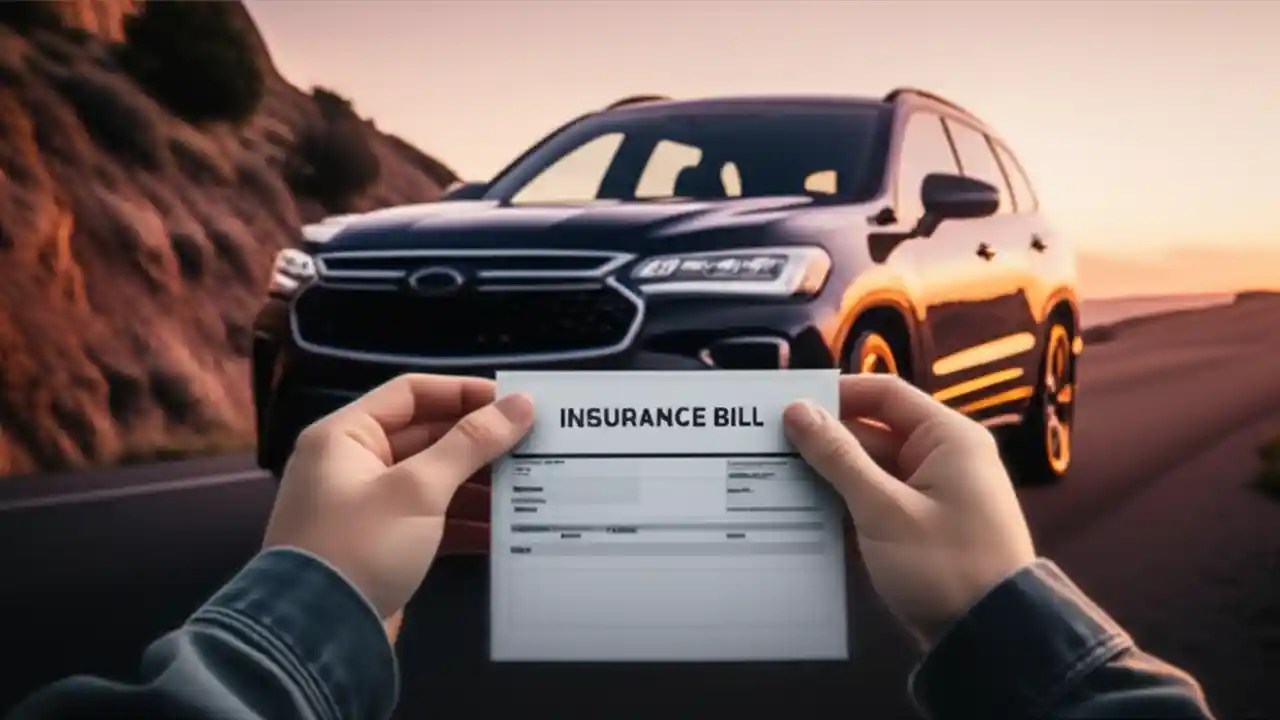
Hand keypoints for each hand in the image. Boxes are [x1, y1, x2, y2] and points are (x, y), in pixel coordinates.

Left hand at [262, 374, 533, 619]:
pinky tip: (505, 529)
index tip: (515, 403)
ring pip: (433, 480)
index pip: (412, 392)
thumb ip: (471, 442)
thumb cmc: (359, 546)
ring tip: (529, 487)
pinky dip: (464, 522)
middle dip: (478, 442)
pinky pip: (430, 519)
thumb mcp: (418, 489)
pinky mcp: (381, 545)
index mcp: (345, 435)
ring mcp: (366, 507)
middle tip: (533, 445)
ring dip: (478, 485)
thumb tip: (521, 403)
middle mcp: (351, 464)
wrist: (315, 638)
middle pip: (425, 436)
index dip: (465, 393)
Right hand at [783, 374, 1034, 648]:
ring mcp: (935, 493)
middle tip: (770, 449)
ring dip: (833, 475)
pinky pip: (880, 500)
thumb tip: (796, 410)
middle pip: (875, 431)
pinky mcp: (924, 526)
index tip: (788, 407)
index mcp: (947, 438)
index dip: (837, 395)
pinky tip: (807, 512)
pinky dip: (849, 503)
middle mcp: (944, 457)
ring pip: (873, 469)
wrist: (991, 638)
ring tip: (778, 479)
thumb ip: (837, 456)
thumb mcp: (883, 509)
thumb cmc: (942, 563)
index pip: (885, 394)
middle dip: (827, 440)